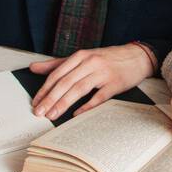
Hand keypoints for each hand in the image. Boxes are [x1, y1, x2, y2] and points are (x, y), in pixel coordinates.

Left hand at [29, 43, 154, 119]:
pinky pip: (98, 97)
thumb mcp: (82, 57)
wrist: (137, 57)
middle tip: (39, 112)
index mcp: (81, 56)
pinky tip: (76, 114)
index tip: (35, 102)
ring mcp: (103, 73)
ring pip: (79, 89)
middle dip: (50, 99)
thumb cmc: (108, 59)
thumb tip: (34, 68)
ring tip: (52, 115)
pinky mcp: (115, 84)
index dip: (45, 89)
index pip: (57, 73)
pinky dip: (86, 106)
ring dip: (63, 103)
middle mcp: (91, 63)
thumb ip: (57, 64)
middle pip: (66, 82)